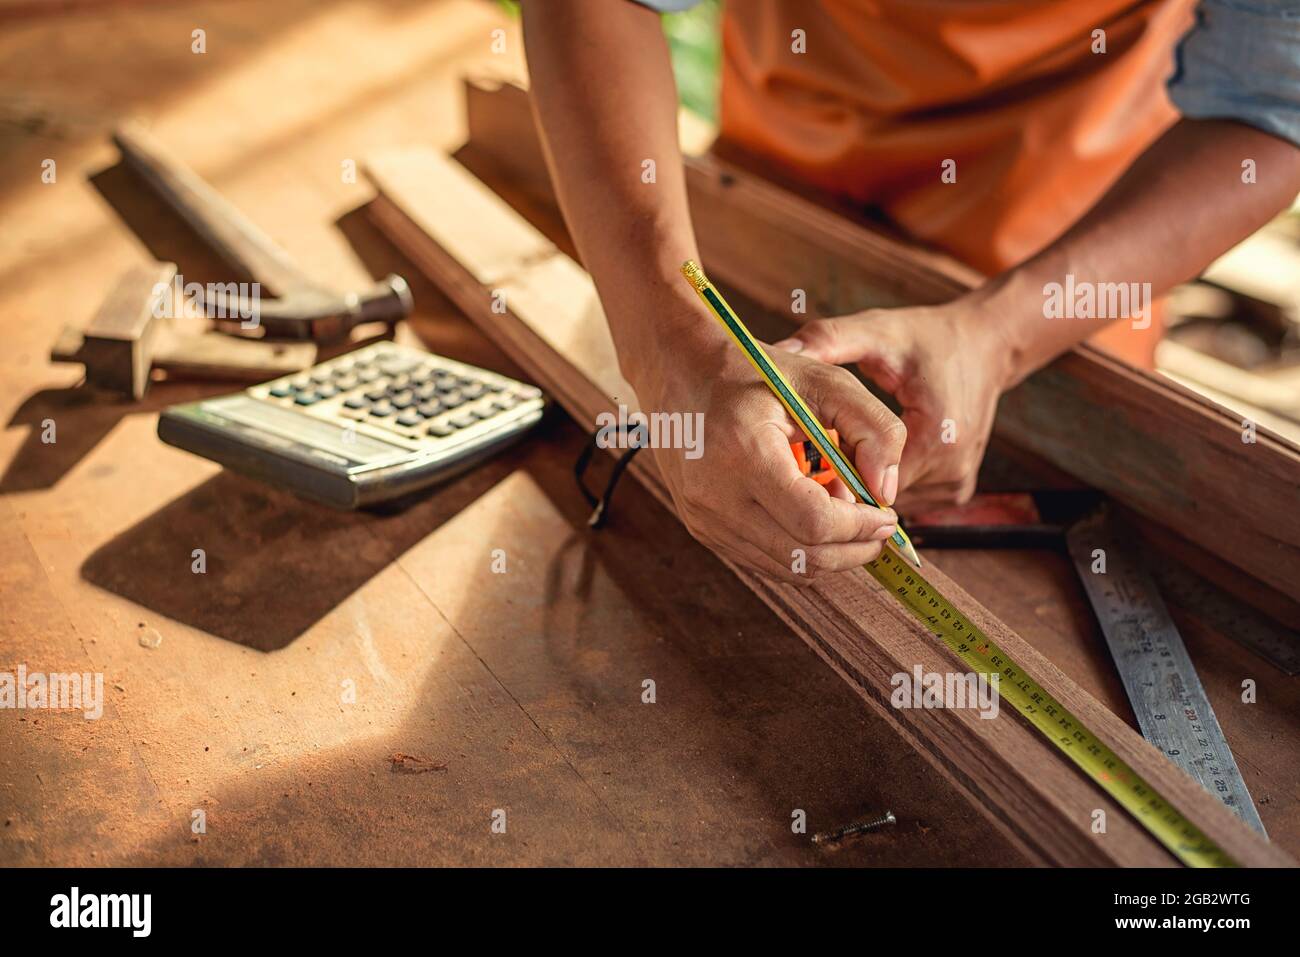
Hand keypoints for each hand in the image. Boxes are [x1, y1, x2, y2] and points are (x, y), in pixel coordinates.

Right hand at [632, 343, 904, 583]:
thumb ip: (874, 428)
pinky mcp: (702, 529)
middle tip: (877, 525)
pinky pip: (764, 560)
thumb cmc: (756, 372)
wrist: (682, 374)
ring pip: (785, 567)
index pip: (814, 521)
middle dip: (854, 549)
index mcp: (745, 452)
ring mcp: (704, 518)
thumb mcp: (826, 381)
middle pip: (803, 555)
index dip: (861, 528)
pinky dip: (799, 549)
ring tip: (843, 515)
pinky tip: (811, 515)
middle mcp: (716, 495)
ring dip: (829, 552)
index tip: (887, 515)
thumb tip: (888, 492)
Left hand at [773, 302, 1012, 506]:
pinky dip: (882, 482)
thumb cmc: (928, 337)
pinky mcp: (955, 489)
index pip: (869, 479)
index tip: (806, 452)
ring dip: (864, 482)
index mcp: (937, 437)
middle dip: (845, 477)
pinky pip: (905, 498)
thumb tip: (782, 348)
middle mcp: (952, 470)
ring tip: (841, 449)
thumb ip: (831, 339)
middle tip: (817, 449)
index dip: (834, 468)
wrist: (986, 344)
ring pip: (888, 501)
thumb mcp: (878, 331)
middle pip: (876, 495)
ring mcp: (956, 484)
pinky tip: (868, 456)